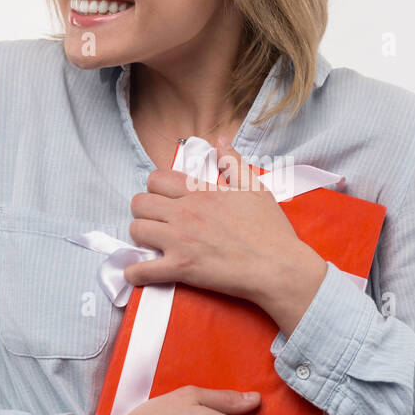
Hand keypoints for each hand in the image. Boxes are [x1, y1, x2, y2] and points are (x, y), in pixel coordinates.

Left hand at [123, 137, 320, 307]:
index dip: (155, 189)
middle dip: (144, 211)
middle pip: (140, 202)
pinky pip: (142, 270)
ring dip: (140, 237)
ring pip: (136, 229)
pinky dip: (135, 273)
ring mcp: (180, 240)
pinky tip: (138, 274)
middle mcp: (186, 212)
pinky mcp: (181, 268)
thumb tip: (221, 141)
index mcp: (202, 193)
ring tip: (152, 244)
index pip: (157, 179)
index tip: (163, 200)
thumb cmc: (271, 230)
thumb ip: (234, 163)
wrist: (278, 266)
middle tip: (155, 221)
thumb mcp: (255, 188)